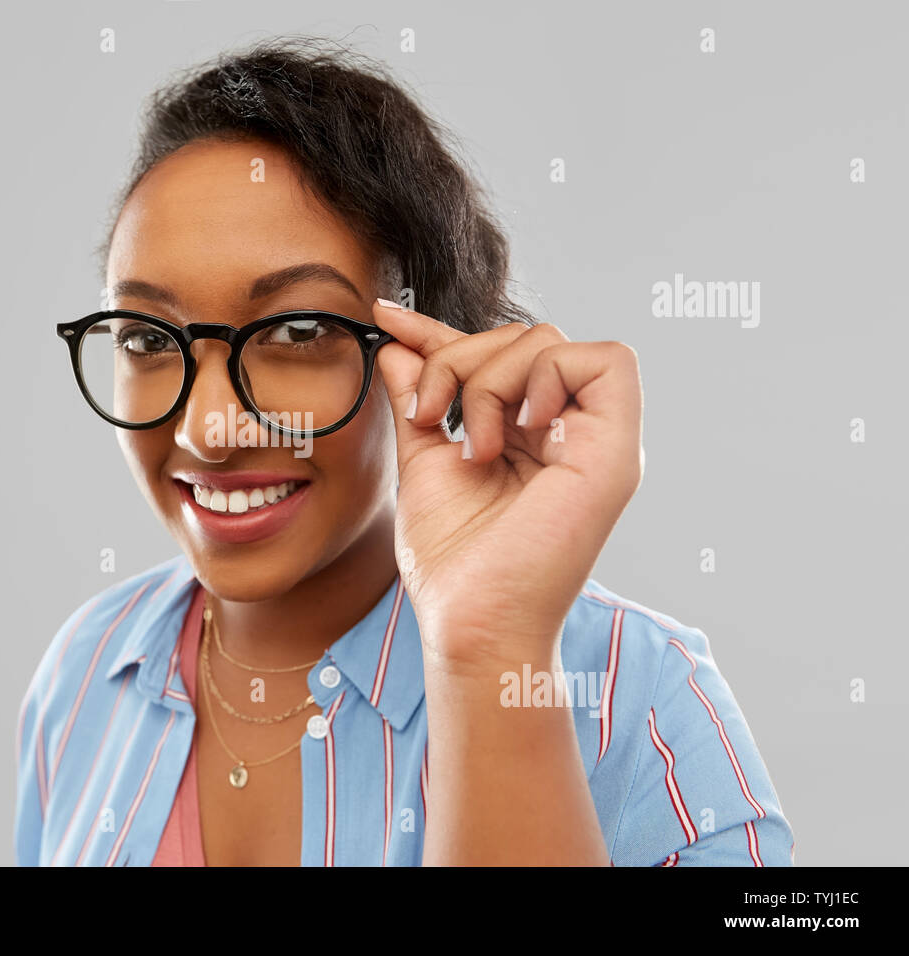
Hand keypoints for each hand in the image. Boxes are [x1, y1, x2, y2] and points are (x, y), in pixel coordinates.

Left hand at [372, 300, 643, 671]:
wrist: (472, 622)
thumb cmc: (453, 564)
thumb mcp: (423, 463)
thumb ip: (418, 400)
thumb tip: (396, 344)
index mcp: (531, 439)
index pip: (492, 360)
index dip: (440, 334)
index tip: (384, 317)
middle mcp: (569, 433)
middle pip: (522, 337)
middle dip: (457, 360)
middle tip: (430, 417)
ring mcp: (597, 440)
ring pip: (550, 342)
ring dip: (488, 379)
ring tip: (472, 446)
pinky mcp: (616, 451)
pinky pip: (606, 360)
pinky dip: (546, 375)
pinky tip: (513, 427)